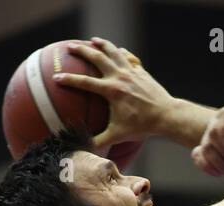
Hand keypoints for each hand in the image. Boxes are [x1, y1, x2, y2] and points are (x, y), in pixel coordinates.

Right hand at [54, 37, 172, 148]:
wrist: (167, 115)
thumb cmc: (142, 126)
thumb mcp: (119, 134)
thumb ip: (100, 140)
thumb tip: (85, 148)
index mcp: (111, 91)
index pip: (84, 82)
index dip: (69, 80)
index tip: (56, 77)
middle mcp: (120, 77)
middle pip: (97, 57)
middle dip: (82, 51)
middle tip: (70, 47)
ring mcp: (131, 72)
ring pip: (113, 52)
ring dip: (102, 44)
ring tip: (93, 40)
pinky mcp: (141, 71)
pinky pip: (128, 57)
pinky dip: (121, 52)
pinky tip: (117, 51)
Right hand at [191, 105, 223, 184]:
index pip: (222, 118)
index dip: (223, 130)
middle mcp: (218, 123)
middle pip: (212, 137)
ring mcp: (210, 138)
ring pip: (206, 150)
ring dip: (221, 165)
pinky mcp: (206, 151)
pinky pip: (197, 157)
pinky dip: (207, 167)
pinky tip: (220, 173)